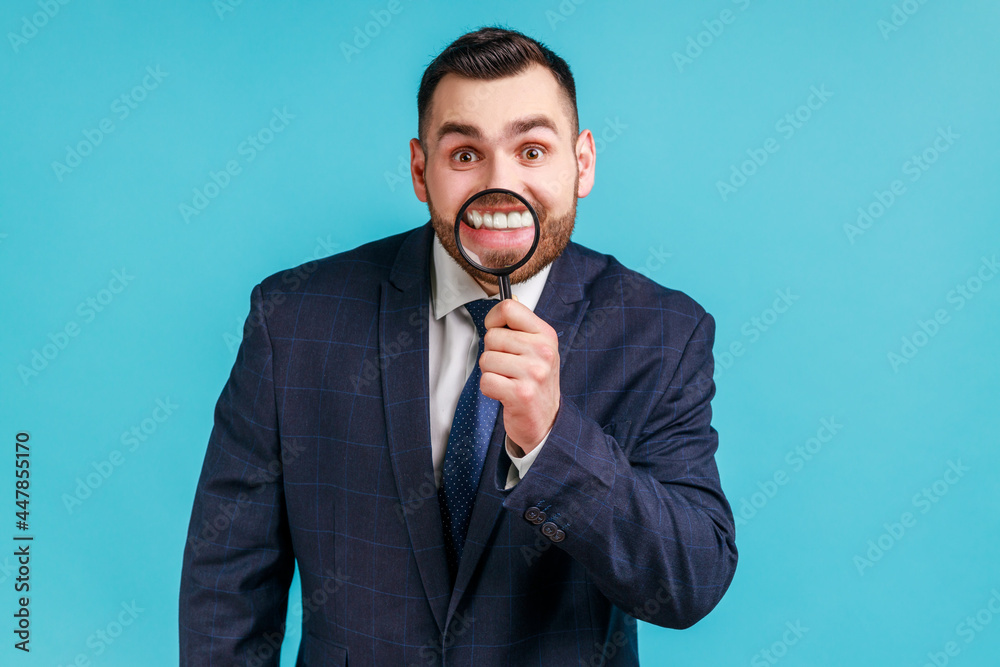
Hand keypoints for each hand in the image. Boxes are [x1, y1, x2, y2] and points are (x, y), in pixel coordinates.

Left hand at [479, 294, 560, 454]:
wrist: (547, 421)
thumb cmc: (537, 383)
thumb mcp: (538, 349)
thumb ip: (522, 326)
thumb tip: (507, 300)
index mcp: (546, 335)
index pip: (509, 308)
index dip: (494, 319)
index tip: (497, 330)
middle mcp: (543, 352)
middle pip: (492, 337)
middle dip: (492, 353)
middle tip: (508, 366)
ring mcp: (533, 373)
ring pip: (486, 359)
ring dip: (491, 372)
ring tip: (508, 380)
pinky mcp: (521, 394)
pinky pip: (486, 381)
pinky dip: (490, 389)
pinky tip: (505, 393)